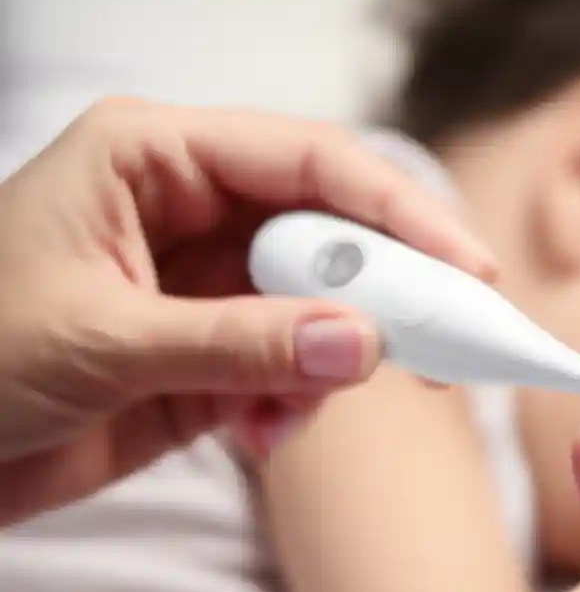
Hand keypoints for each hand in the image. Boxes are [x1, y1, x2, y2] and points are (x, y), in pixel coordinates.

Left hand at [0, 98, 495, 524]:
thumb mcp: (102, 343)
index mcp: (152, 157)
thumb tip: (363, 346)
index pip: (309, 161)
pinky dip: (297, 404)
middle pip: (332, 229)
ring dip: (331, 365)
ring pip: (324, 303)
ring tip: (285, 418)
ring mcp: (207, 281)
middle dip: (382, 293)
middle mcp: (191, 208)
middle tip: (439, 348)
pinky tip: (257, 434)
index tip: (464, 267)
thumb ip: (240, 343)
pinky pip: (296, 364)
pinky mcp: (214, 347)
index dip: (399, 209)